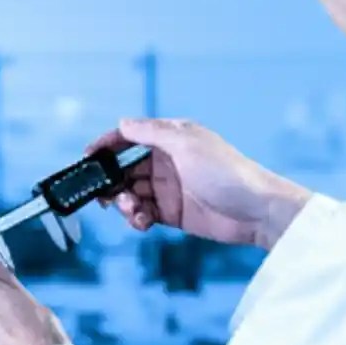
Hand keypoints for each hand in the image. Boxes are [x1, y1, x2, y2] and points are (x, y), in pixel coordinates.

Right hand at [86, 118, 312, 249]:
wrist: (257, 211)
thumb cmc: (228, 172)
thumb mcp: (186, 144)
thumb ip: (150, 132)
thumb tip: (121, 122)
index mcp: (171, 139)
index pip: (129, 137)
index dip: (106, 145)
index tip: (87, 157)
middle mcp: (167, 162)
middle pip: (124, 169)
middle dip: (111, 182)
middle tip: (105, 196)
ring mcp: (169, 189)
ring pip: (131, 194)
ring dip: (124, 203)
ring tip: (132, 210)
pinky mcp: (173, 213)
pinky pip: (143, 214)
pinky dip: (136, 218)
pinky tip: (142, 222)